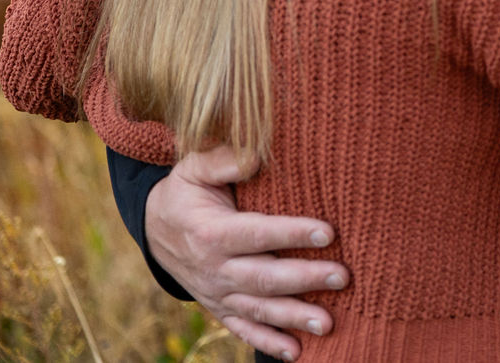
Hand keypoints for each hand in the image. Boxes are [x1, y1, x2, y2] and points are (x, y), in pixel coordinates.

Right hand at [144, 146, 349, 360]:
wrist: (156, 229)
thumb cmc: (188, 190)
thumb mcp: (195, 167)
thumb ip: (223, 160)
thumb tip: (255, 157)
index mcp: (210, 232)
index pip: (257, 234)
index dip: (292, 234)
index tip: (329, 232)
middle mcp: (214, 269)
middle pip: (263, 277)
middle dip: (305, 279)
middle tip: (343, 277)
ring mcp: (217, 294)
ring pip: (259, 309)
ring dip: (293, 318)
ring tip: (328, 323)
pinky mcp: (220, 308)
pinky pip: (244, 330)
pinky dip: (269, 344)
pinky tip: (297, 353)